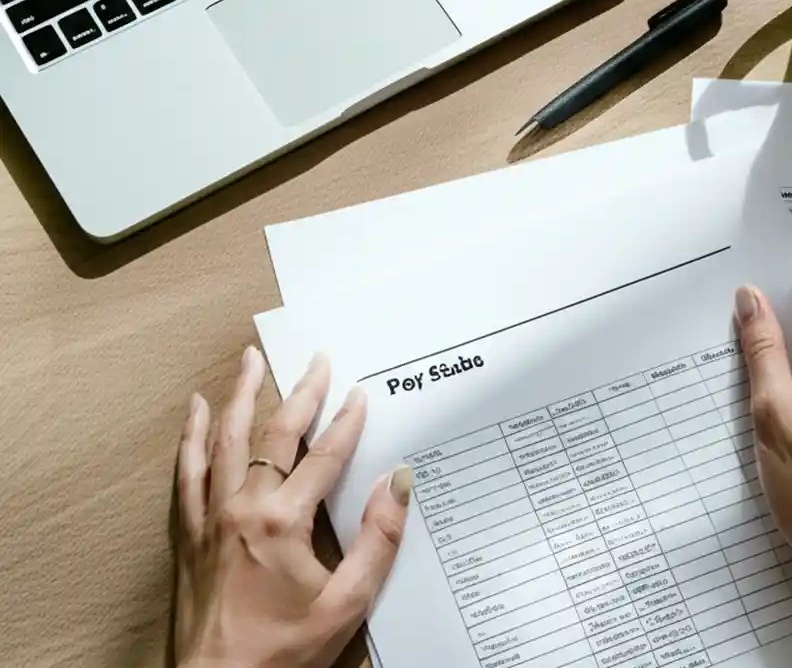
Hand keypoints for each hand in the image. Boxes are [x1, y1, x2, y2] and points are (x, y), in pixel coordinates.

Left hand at [174, 347, 412, 667]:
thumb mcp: (346, 604)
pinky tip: (197, 412)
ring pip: (224, 440)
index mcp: (281, 523)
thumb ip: (378, 542)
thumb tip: (397, 484)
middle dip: (300, 394)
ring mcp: (208, 518)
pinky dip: (193, 437)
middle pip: (273, 436)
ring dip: (240, 396)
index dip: (346, 422)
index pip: (323, 457)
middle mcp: (240, 509)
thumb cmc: (281, 652)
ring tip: (250, 360)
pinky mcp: (187, 534)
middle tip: (316, 361)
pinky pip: (187, 471)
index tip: (361, 394)